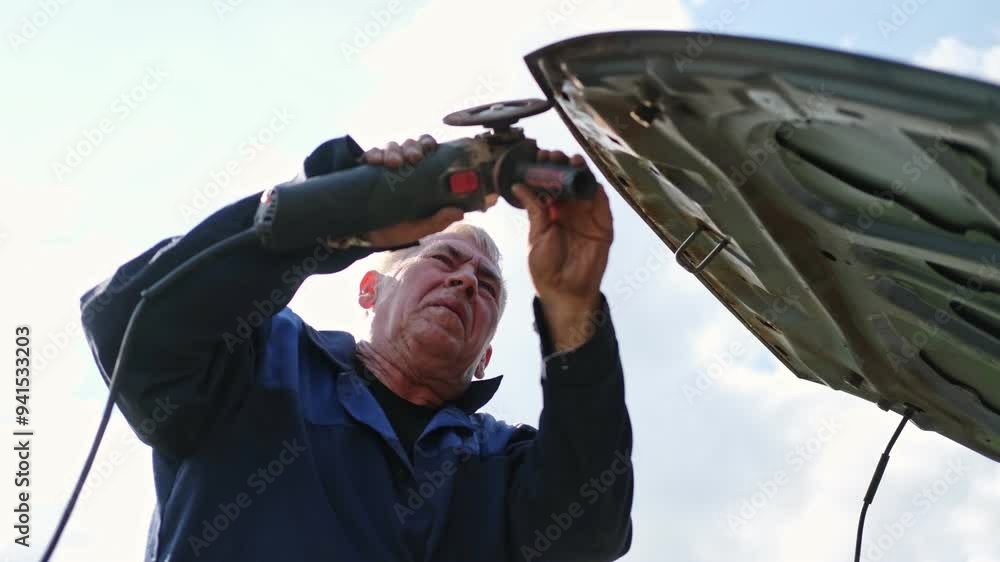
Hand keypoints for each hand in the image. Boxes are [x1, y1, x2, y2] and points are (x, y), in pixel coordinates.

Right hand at [361, 134, 463, 246]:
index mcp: (420, 174)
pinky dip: (373, 154)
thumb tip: (459, 213)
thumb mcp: (419, 228)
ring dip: (393, 151)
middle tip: (413, 158)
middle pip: (410, 144)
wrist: (368, 238)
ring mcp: (384, 167)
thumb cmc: (397, 230)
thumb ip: (438, 221)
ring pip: (391, 147)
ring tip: (393, 163)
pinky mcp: (365, 170)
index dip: (428, 143)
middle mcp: (403, 166)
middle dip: (412, 147)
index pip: (426, 149)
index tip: (429, 149)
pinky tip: (374, 161)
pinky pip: (370, 155)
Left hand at [513, 149, 612, 351]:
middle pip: (568, 180)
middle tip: (554, 155)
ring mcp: (587, 216)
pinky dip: (597, 190)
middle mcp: (569, 210)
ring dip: (580, 172)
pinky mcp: (603, 225)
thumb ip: (533, 209)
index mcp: (550, 211)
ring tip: (573, 161)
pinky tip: (590, 181)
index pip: (549, 183)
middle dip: (562, 164)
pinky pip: (602, 203)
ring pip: (586, 187)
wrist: (565, 291)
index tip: (538, 156)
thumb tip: (517, 185)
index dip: (545, 168)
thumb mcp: (536, 236)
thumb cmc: (546, 268)